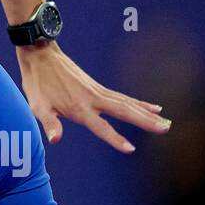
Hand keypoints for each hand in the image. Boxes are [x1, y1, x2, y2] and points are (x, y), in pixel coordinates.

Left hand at [16, 42, 170, 153]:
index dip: (114, 139)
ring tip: (167, 122)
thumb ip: (49, 123)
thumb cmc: (37, 83)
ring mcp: (98, 92)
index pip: (100, 126)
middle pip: (124, 111)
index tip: (130, 149)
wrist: (41, 55)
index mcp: (78, 107)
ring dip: (148, 113)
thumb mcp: (37, 105)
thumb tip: (55, 139)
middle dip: (145, 121)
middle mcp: (93, 99)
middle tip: (166, 129)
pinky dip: (139, 103)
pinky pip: (123, 97)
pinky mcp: (99, 88)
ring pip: (128, 104)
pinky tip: (154, 107)